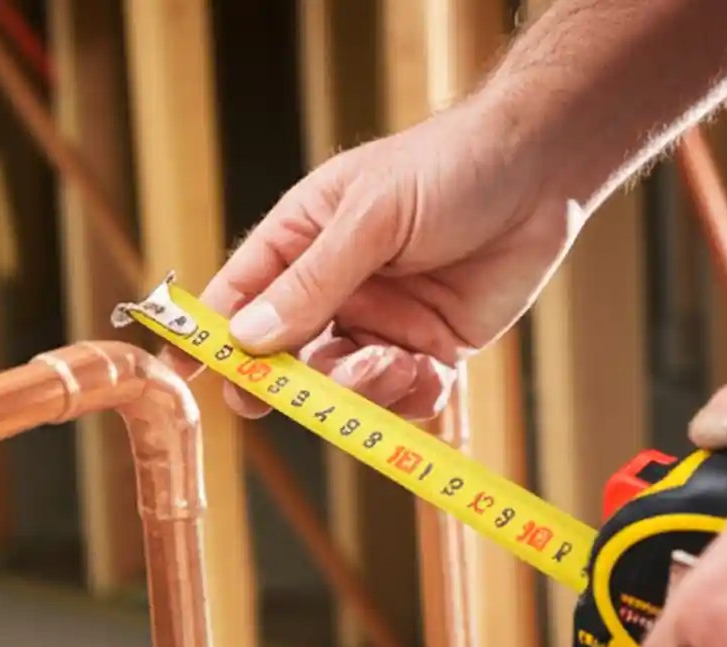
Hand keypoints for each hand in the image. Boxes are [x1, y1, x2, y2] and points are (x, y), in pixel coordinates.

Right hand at [182, 91, 575, 419]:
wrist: (543, 172)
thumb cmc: (448, 168)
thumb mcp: (372, 217)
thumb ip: (313, 281)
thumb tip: (247, 338)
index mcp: (301, 241)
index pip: (239, 295)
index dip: (209, 334)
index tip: (183, 372)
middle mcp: (333, 287)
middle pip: (284, 353)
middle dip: (285, 381)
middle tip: (283, 397)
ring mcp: (381, 320)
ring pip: (343, 382)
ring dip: (359, 387)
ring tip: (391, 360)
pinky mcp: (430, 347)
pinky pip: (403, 394)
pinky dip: (410, 396)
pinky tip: (429, 371)